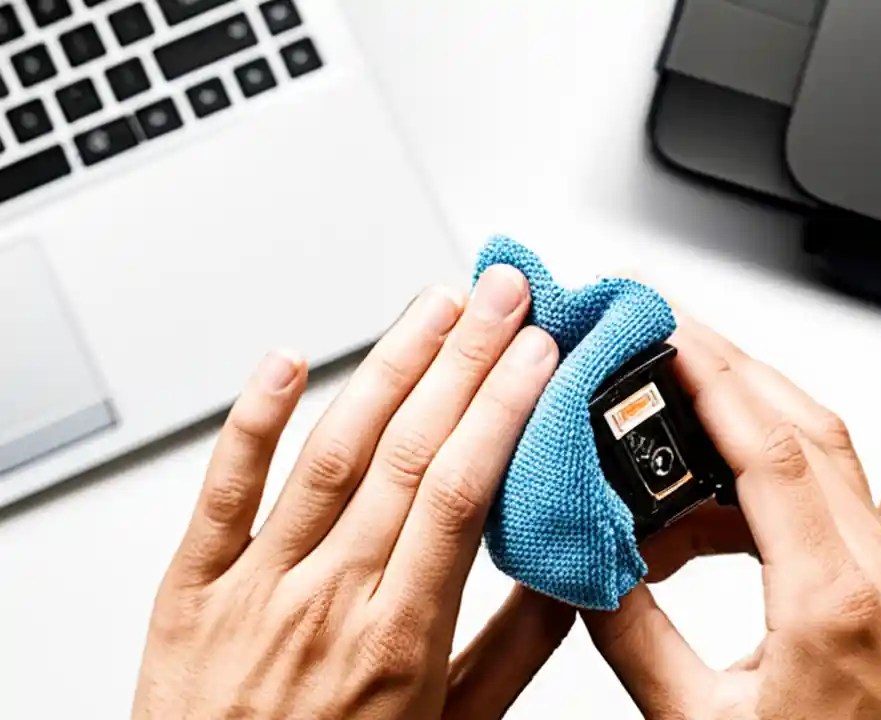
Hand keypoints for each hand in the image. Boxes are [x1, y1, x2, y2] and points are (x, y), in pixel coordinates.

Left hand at [133, 266, 574, 719]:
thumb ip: (514, 649)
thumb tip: (569, 573)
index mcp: (399, 637)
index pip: (463, 492)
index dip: (504, 409)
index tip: (539, 353)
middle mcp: (329, 597)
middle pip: (410, 452)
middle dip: (466, 359)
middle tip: (503, 295)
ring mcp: (256, 585)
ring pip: (332, 453)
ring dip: (388, 367)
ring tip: (435, 306)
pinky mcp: (192, 584)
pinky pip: (222, 490)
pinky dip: (251, 419)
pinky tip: (284, 359)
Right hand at [583, 312, 880, 718]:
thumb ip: (636, 642)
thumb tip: (584, 572)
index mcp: (825, 602)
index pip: (766, 456)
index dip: (710, 383)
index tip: (665, 335)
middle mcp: (874, 573)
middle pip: (798, 429)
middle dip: (725, 364)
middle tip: (664, 328)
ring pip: (837, 444)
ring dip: (770, 390)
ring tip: (704, 363)